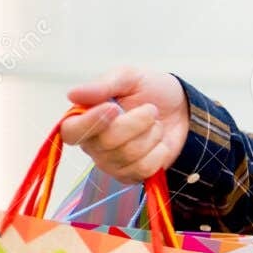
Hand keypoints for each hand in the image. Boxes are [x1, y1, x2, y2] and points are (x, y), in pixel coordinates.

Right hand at [61, 69, 190, 182]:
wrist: (181, 109)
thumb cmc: (150, 90)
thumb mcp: (129, 77)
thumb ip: (102, 85)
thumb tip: (72, 94)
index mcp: (84, 118)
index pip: (71, 131)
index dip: (90, 123)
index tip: (113, 108)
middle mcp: (92, 144)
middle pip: (107, 143)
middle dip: (137, 123)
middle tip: (151, 109)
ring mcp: (111, 163)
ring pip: (128, 156)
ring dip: (151, 135)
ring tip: (155, 124)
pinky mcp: (131, 175)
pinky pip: (143, 169)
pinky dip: (159, 152)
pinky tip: (159, 143)